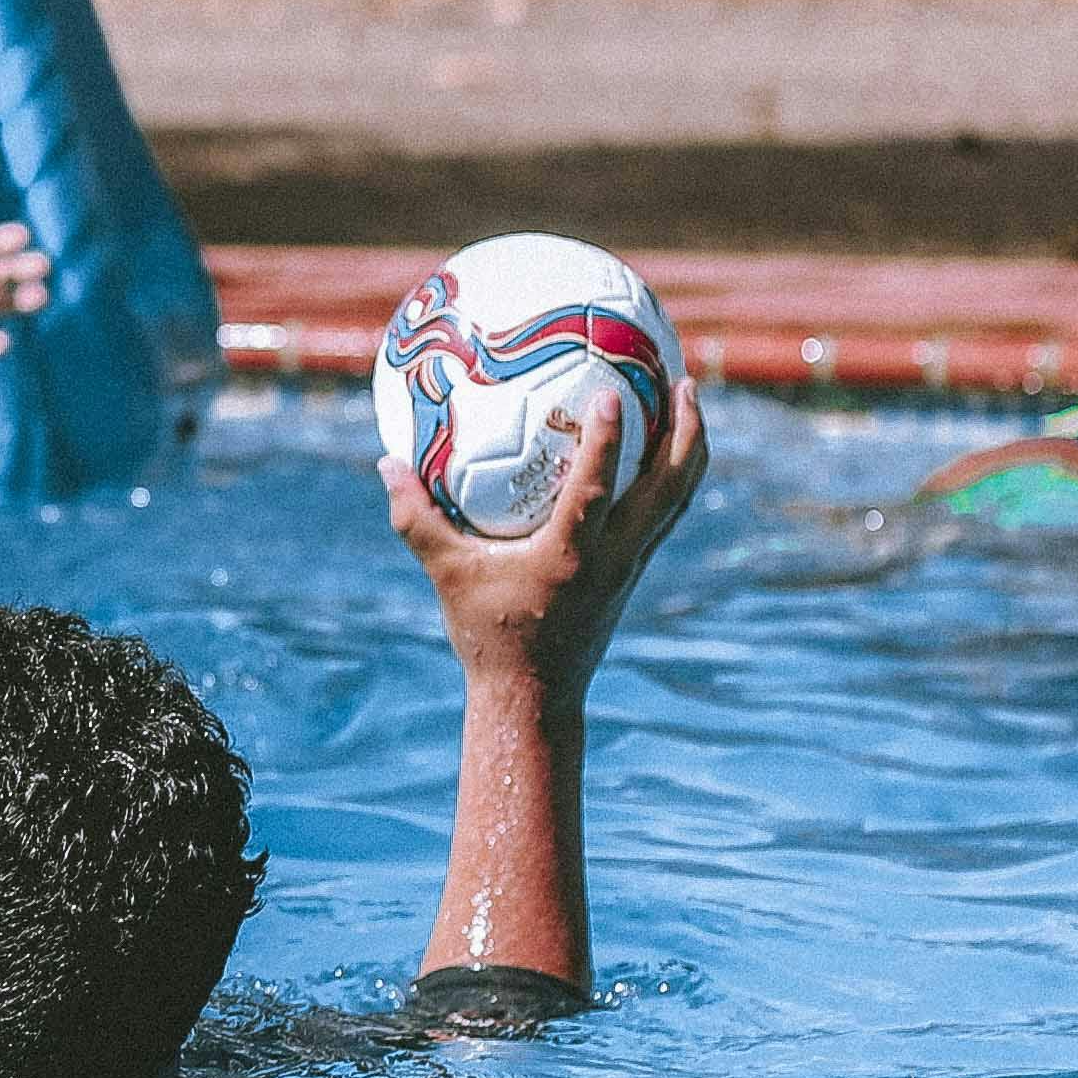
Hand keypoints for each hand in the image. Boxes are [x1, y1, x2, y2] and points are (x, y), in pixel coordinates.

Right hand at [386, 372, 706, 696]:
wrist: (534, 696)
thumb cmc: (488, 635)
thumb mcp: (447, 574)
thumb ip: (416, 518)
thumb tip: (387, 463)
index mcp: (571, 556)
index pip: (596, 490)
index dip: (607, 442)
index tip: (613, 394)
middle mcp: (614, 558)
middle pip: (669, 488)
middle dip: (686, 432)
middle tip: (685, 381)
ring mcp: (631, 566)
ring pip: (677, 499)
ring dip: (690, 449)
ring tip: (688, 400)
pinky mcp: (632, 572)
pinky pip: (664, 513)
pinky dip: (671, 476)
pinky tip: (663, 450)